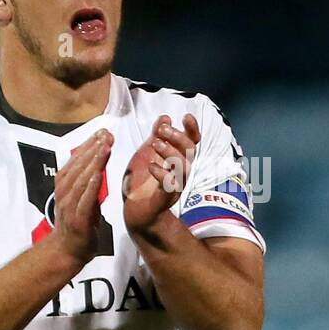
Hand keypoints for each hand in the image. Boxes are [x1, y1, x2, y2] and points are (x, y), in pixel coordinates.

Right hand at [48, 128, 112, 263]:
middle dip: (92, 148)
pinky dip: (90, 187)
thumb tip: (97, 159)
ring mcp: (69, 205)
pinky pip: (84, 200)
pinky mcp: (77, 219)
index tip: (102, 132)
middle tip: (106, 134)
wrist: (67, 251)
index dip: (89, 145)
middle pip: (78, 166)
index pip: (76, 160)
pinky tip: (98, 174)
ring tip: (104, 147)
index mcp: (64, 185)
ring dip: (92, 162)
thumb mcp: (82, 197)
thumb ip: (87, 180)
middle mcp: (64, 192)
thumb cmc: (77, 223)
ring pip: (81, 179)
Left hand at [123, 113, 199, 233]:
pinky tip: (152, 166)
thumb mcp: (146, 154)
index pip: (192, 142)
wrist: (135, 213)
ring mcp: (174, 186)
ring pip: (184, 167)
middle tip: (162, 130)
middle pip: (190, 152)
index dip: (193, 129)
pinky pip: (170, 186)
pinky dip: (162, 174)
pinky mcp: (164, 199)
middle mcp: (180, 172)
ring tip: (155, 144)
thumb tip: (165, 118)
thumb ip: (157, 136)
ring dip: (171, 152)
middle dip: (178, 137)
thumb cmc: (142, 183)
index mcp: (177, 160)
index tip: (186, 116)